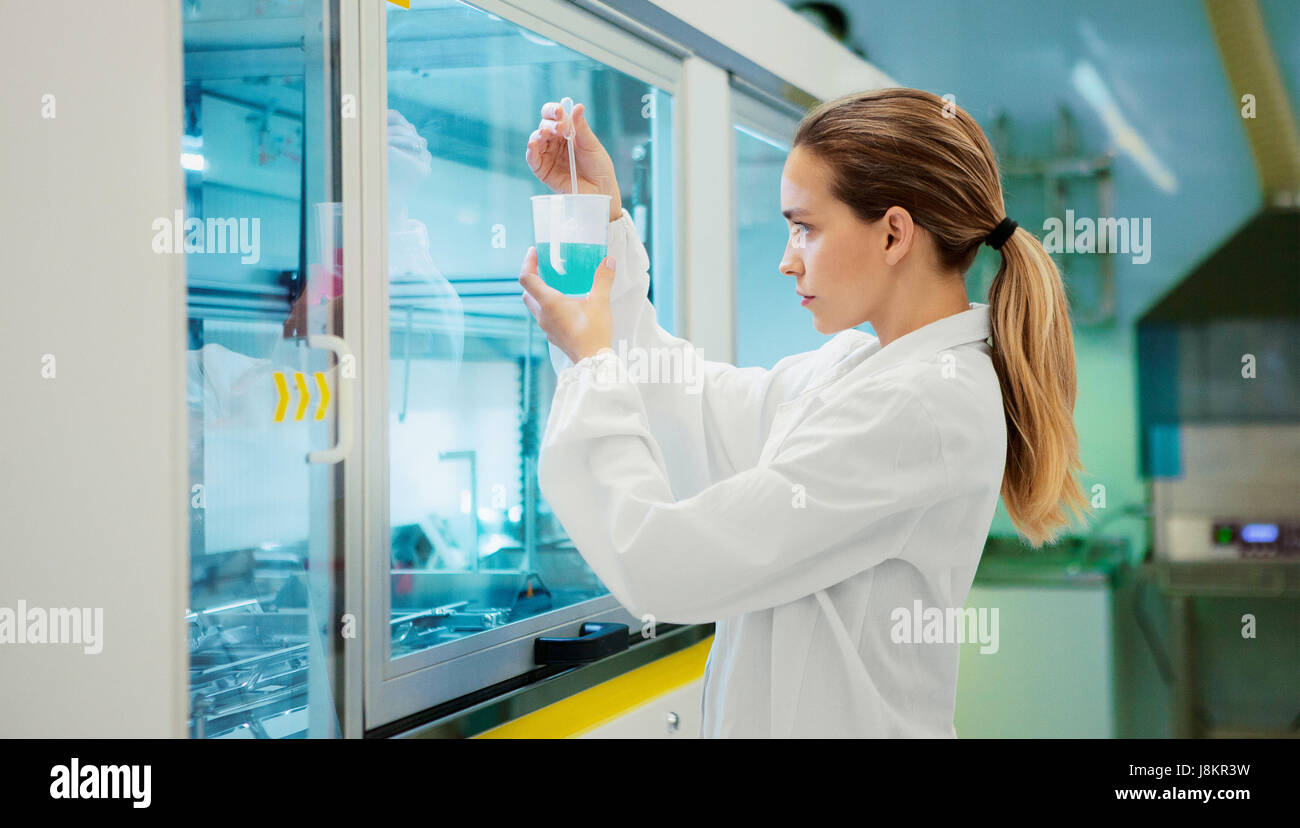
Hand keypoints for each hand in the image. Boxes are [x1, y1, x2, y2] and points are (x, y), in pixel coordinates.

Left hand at [519, 246, 614, 363]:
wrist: (592, 362)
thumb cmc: (593, 332)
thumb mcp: (600, 302)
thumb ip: (603, 279)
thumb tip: (609, 261)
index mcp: (549, 303)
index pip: (527, 279)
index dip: (527, 263)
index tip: (534, 252)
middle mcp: (543, 315)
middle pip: (527, 293)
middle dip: (532, 279)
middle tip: (544, 269)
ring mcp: (547, 328)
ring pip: (535, 307)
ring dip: (541, 295)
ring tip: (558, 287)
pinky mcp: (554, 336)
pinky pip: (546, 318)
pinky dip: (550, 308)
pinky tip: (567, 307)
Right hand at [526, 101, 622, 221]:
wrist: (600, 191)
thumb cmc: (599, 167)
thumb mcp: (591, 145)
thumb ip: (581, 128)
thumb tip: (577, 106)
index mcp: (567, 132)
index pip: (555, 116)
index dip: (554, 111)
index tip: (560, 111)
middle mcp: (555, 142)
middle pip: (544, 125)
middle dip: (550, 124)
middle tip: (560, 128)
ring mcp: (548, 156)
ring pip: (536, 140)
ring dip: (538, 134)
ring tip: (545, 133)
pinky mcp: (543, 171)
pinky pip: (532, 159)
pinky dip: (530, 151)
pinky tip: (533, 144)